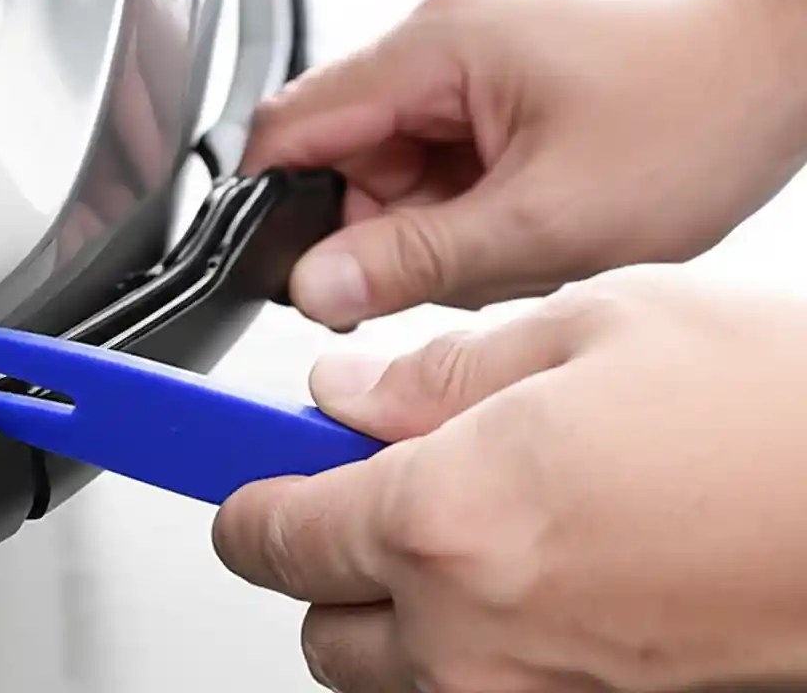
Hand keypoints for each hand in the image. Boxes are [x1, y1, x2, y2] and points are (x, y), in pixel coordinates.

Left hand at [213, 270, 806, 691]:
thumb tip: (346, 395)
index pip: (268, 532)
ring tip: (471, 517)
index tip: (234, 470)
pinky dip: (464, 639)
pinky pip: (468, 691)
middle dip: (323, 551)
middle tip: (376, 480)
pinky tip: (530, 563)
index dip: (243, 491)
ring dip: (393, 604)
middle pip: (317, 622)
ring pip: (387, 672)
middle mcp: (472, 635)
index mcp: (447, 520)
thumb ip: (436, 374)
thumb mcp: (590, 330)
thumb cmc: (774, 417)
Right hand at [241, 0, 806, 330]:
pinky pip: (441, 161)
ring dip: (432, 223)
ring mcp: (470, 61)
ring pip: (393, 168)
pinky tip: (524, 217)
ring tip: (513, 236)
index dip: (274, 206)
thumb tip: (317, 287)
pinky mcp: (497, 84)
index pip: (292, 125)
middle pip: (344, 156)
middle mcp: (442, 41)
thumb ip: (416, 261)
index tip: (291, 271)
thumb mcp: (545, 220)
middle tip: (454, 265)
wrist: (782, 69)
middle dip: (382, 227)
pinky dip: (468, 207)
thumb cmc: (696, 115)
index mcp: (436, 50)